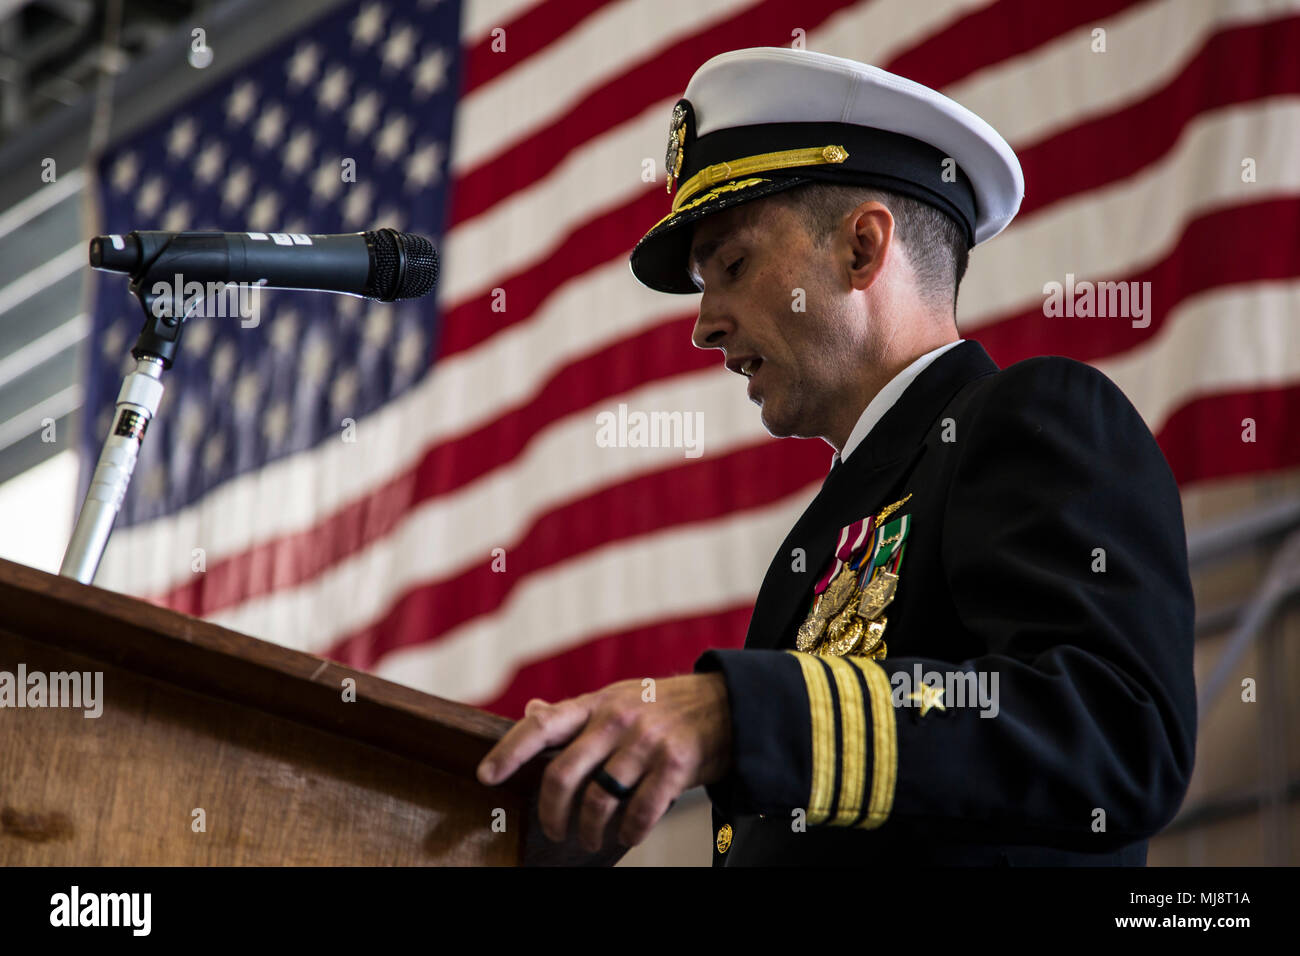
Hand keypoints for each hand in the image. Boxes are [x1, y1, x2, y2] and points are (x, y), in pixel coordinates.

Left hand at [476, 674, 731, 851]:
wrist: (728, 704)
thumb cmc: (663, 706)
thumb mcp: (617, 698)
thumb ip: (575, 713)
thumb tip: (530, 712)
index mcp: (596, 703)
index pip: (542, 725)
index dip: (509, 751)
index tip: (487, 776)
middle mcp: (617, 718)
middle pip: (564, 773)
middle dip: (552, 811)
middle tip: (553, 828)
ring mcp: (646, 740)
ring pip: (600, 798)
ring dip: (591, 829)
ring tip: (592, 838)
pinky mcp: (675, 762)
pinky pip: (641, 810)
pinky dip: (630, 830)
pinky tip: (628, 833)